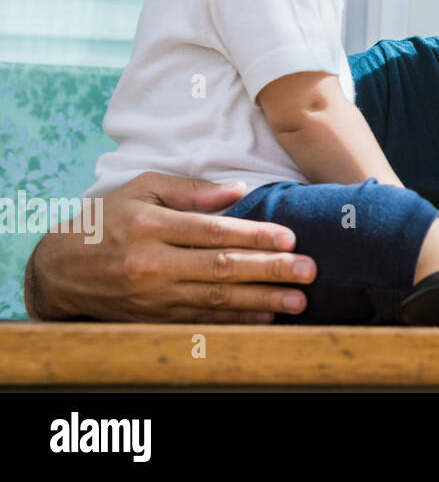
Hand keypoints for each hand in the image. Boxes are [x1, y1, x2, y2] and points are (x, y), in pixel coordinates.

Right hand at [25, 173, 317, 322]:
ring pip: (215, 299)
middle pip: (220, 268)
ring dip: (261, 301)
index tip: (290, 238)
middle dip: (269, 271)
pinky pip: (200, 321)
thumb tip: (237, 191)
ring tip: (297, 301)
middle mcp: (151, 264)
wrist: (58, 271)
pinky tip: (265, 317)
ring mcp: (151, 296)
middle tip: (308, 271)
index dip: (254, 236)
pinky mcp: (152, 318)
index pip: (212, 232)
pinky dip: (235, 320)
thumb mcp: (140, 190)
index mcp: (150, 226)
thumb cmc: (106, 221)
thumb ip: (190, 190)